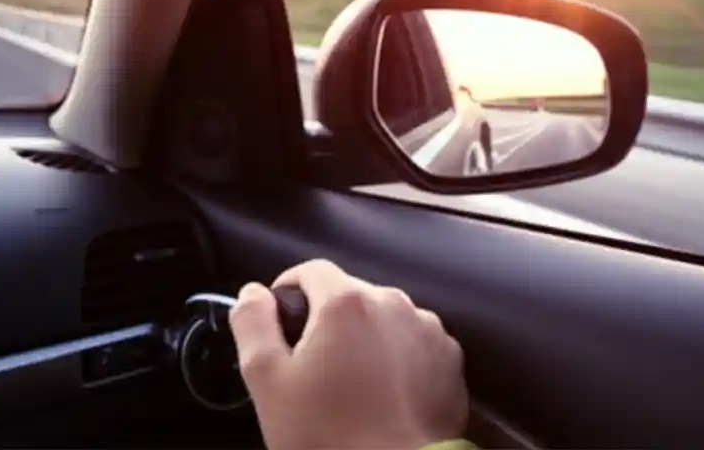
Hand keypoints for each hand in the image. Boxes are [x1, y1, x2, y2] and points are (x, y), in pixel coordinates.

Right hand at [229, 259, 467, 449]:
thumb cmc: (329, 436)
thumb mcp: (267, 381)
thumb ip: (253, 324)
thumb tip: (254, 293)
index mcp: (346, 303)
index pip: (311, 270)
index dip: (290, 290)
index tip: (282, 318)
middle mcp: (393, 304)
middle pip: (349, 293)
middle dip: (327, 320)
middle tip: (313, 366)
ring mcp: (427, 329)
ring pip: (383, 317)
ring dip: (365, 337)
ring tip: (350, 383)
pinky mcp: (449, 357)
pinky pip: (413, 341)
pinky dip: (396, 356)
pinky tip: (383, 392)